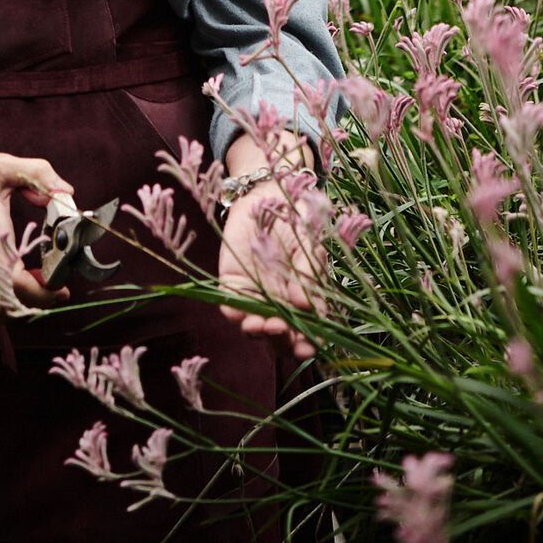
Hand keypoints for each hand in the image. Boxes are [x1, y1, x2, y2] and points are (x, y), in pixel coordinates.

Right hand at [0, 133, 74, 323]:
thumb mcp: (4, 164)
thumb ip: (40, 176)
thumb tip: (66, 194)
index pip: (16, 282)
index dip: (43, 291)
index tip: (61, 285)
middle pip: (2, 306)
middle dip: (32, 304)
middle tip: (49, 286)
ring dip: (12, 308)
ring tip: (29, 287)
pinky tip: (6, 287)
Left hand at [215, 178, 329, 362]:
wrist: (269, 195)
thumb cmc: (297, 220)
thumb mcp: (311, 243)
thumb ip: (309, 272)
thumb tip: (304, 306)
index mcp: (306, 298)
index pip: (310, 329)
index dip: (309, 342)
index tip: (307, 347)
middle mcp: (282, 303)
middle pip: (282, 335)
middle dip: (281, 340)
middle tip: (280, 330)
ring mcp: (257, 295)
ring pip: (256, 324)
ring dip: (257, 331)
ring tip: (259, 326)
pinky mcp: (234, 284)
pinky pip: (232, 304)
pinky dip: (233, 312)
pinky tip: (238, 313)